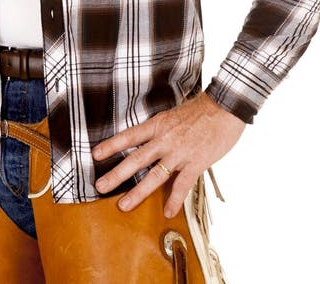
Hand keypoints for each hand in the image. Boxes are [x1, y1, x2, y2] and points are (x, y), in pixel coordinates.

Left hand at [92, 91, 245, 217]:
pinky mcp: (195, 163)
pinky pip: (182, 185)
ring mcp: (179, 153)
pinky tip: (167, 212)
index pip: (129, 136)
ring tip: (124, 205)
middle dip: (116, 174)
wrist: (224, 108)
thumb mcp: (173, 115)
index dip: (112, 145)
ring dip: (137, 192)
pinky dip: (174, 200)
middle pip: (136, 159)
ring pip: (154, 176)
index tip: (96, 154)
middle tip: (100, 186)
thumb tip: (150, 140)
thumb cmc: (200, 109)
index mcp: (158, 125)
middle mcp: (164, 139)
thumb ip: (161, 129)